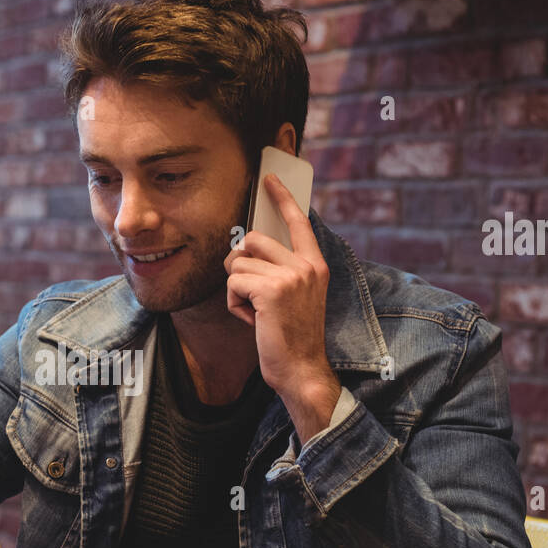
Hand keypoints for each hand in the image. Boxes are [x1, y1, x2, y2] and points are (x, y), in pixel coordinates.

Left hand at [224, 173, 340, 439]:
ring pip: (237, 264)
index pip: (298, 221)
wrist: (301, 369)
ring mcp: (291, 276)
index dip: (281, 198)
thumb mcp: (294, 296)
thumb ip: (280, 269)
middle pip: (252, 240)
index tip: (269, 178)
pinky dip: (234, 305)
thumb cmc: (291, 336)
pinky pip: (233, 284)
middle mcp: (306, 265)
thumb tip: (248, 246)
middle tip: (249, 292)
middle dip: (239, 265)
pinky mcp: (272, 291)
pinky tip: (254, 321)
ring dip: (236, 290)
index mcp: (315, 264)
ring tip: (256, 312)